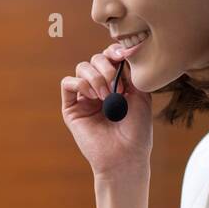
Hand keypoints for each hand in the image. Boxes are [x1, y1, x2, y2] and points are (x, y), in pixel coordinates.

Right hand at [60, 42, 153, 175]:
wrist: (125, 156)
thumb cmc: (137, 130)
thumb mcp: (141, 95)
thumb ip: (131, 72)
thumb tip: (121, 51)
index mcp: (117, 83)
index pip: (110, 57)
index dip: (115, 51)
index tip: (123, 55)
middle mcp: (99, 88)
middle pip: (95, 59)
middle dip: (107, 68)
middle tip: (118, 88)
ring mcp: (84, 97)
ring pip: (81, 67)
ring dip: (96, 77)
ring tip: (106, 96)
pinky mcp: (71, 108)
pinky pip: (67, 83)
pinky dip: (80, 84)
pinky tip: (93, 96)